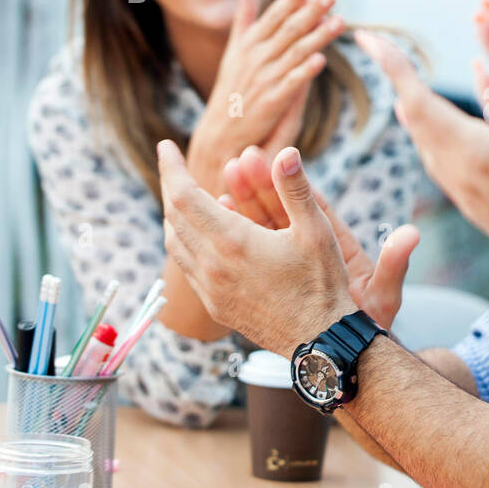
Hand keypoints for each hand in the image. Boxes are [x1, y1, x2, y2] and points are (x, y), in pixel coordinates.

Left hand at [158, 139, 355, 355]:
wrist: (320, 341)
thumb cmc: (323, 284)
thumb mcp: (316, 231)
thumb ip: (296, 189)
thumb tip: (286, 151)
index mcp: (232, 241)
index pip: (183, 195)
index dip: (170, 168)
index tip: (165, 146)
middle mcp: (212, 265)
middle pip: (173, 217)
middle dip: (170, 186)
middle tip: (174, 165)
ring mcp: (210, 289)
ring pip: (174, 244)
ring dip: (174, 216)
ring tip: (184, 198)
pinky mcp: (215, 305)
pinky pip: (187, 268)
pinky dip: (185, 243)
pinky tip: (201, 237)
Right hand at [187, 0, 344, 189]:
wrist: (219, 133)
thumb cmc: (231, 88)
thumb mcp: (234, 49)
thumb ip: (243, 18)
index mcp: (247, 44)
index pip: (273, 16)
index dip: (291, 0)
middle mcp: (255, 58)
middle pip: (287, 30)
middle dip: (310, 12)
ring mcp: (263, 80)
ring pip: (295, 53)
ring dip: (317, 36)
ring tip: (339, 21)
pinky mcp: (271, 103)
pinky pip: (291, 83)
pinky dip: (305, 71)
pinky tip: (321, 59)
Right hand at [216, 145, 419, 329]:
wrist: (348, 350)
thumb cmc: (370, 320)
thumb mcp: (383, 291)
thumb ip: (394, 263)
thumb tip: (412, 234)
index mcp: (337, 244)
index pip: (314, 205)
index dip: (295, 182)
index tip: (279, 157)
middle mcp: (310, 248)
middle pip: (282, 209)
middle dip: (261, 185)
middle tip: (241, 160)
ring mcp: (287, 261)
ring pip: (260, 226)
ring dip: (242, 202)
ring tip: (225, 176)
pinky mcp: (269, 276)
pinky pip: (247, 252)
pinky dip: (231, 233)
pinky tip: (214, 215)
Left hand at [354, 9, 488, 284]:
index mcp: (478, 155)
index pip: (420, 102)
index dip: (394, 67)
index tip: (369, 38)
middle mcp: (461, 174)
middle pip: (414, 119)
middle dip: (397, 78)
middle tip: (381, 46)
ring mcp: (463, 193)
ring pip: (423, 141)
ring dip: (413, 106)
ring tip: (403, 79)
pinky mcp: (472, 205)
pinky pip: (437, 158)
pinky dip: (429, 129)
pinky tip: (437, 124)